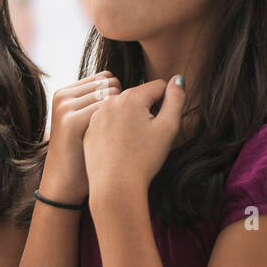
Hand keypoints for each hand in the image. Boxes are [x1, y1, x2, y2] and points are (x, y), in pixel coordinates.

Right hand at [41, 71, 120, 201]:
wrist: (64, 184)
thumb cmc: (82, 156)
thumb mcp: (85, 124)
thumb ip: (97, 104)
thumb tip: (126, 89)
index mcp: (65, 93)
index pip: (106, 78)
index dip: (120, 96)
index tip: (122, 120)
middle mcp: (63, 96)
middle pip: (112, 84)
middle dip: (124, 102)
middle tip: (124, 129)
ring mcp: (65, 107)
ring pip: (114, 96)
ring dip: (125, 112)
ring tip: (122, 135)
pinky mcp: (71, 121)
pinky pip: (110, 110)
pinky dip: (121, 122)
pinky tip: (119, 140)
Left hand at [83, 75, 185, 205]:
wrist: (115, 186)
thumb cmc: (144, 159)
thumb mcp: (168, 128)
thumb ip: (176, 99)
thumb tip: (177, 79)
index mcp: (130, 97)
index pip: (158, 87)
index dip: (166, 104)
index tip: (161, 125)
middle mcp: (109, 101)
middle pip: (138, 96)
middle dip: (147, 111)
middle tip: (147, 137)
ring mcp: (96, 115)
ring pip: (122, 109)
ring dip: (132, 119)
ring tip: (133, 143)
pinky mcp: (88, 129)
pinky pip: (108, 122)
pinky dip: (116, 130)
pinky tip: (120, 148)